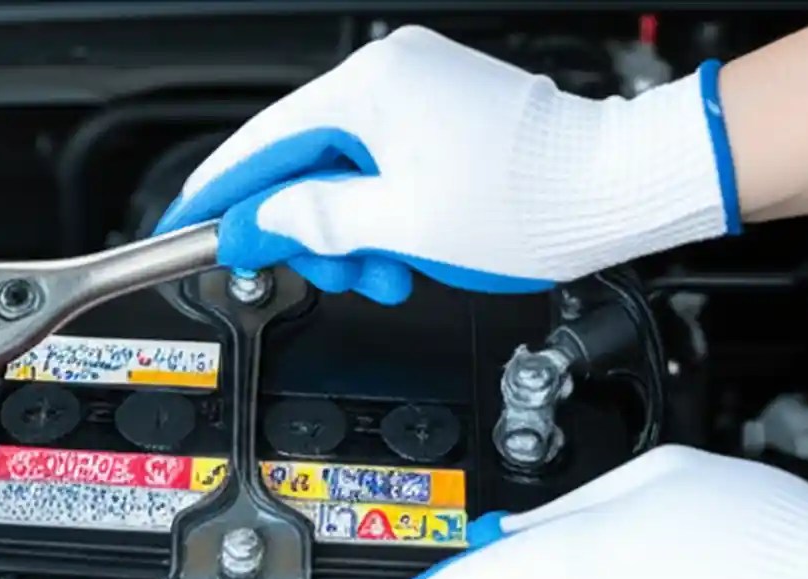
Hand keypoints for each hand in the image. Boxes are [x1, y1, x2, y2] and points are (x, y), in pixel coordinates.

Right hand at [155, 26, 736, 303]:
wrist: (617, 186)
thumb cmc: (529, 198)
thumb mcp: (401, 225)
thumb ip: (314, 221)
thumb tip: (258, 221)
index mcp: (370, 90)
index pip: (263, 144)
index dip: (220, 193)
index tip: (190, 223)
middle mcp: (393, 75)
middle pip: (305, 161)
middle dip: (308, 229)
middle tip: (321, 274)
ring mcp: (421, 89)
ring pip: (346, 170)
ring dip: (351, 231)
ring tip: (385, 274)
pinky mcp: (446, 109)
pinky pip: (385, 163)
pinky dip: (382, 211)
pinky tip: (402, 249)